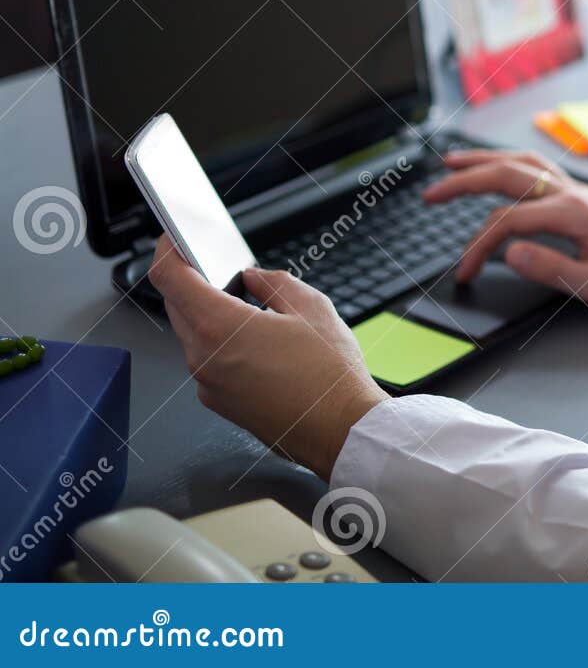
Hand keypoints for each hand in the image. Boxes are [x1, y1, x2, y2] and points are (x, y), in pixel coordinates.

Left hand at [147, 235, 386, 480]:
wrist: (341, 430)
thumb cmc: (329, 376)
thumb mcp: (312, 308)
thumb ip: (273, 282)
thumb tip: (253, 277)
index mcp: (219, 328)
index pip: (168, 278)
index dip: (167, 249)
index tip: (175, 238)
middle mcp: (203, 358)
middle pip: (176, 305)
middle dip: (192, 281)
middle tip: (219, 266)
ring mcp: (208, 384)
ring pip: (191, 334)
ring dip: (208, 313)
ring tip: (247, 304)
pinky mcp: (220, 402)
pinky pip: (207, 361)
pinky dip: (220, 342)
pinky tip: (256, 340)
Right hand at [423, 149, 587, 309]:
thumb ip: (551, 268)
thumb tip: (510, 252)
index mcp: (572, 213)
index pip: (508, 222)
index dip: (479, 247)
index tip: (465, 272)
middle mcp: (571, 192)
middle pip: (507, 175)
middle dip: (464, 180)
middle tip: (430, 194)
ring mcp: (576, 189)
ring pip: (522, 162)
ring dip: (484, 160)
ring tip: (451, 163)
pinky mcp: (580, 194)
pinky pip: (537, 167)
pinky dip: (508, 162)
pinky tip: (496, 167)